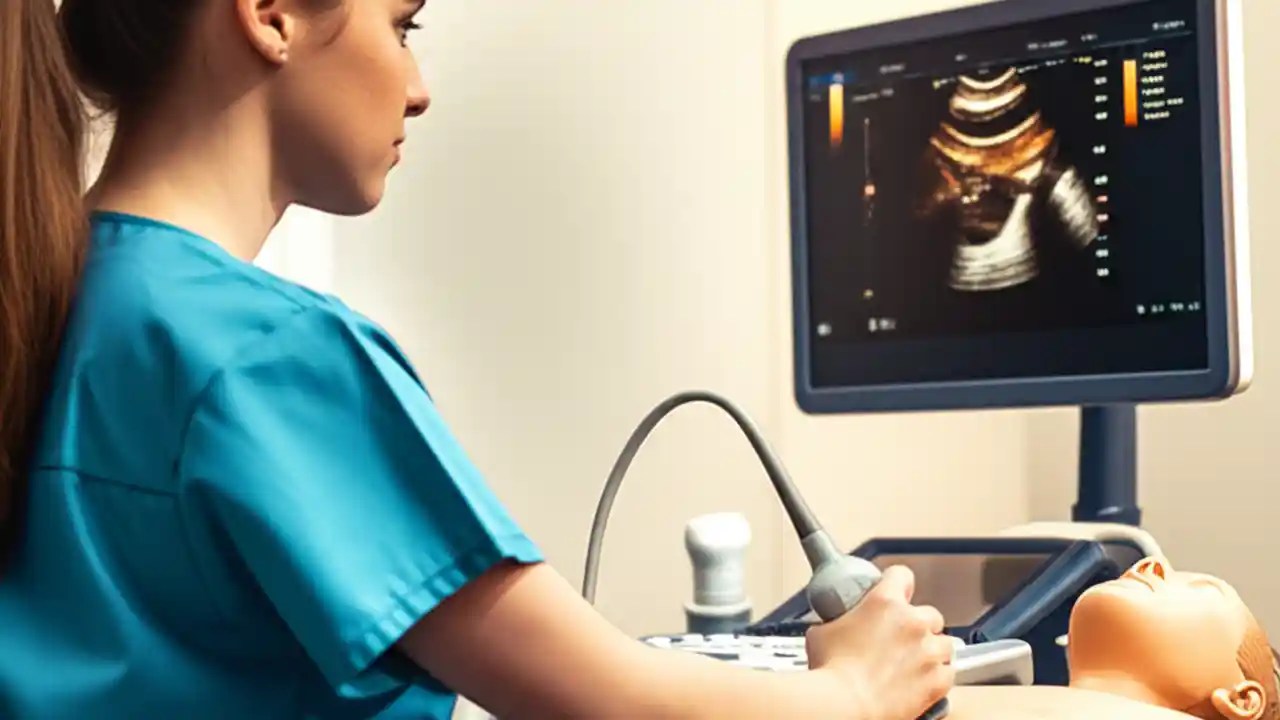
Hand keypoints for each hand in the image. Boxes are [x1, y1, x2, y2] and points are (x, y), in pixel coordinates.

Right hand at [805, 565, 954, 719]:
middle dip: (917, 624)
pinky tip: (921, 681)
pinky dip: (938, 676)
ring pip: (945, 642)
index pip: (902, 576)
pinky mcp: (937, 680)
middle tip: (899, 639)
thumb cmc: (831, 671)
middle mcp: (912, 622)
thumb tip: (834, 626)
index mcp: (884, 602)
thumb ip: (837, 622)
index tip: (896, 590)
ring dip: (931, 650)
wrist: (845, 705)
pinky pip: (949, 672)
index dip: (898, 583)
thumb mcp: (821, 633)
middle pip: (929, 613)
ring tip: (914, 662)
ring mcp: (928, 651)